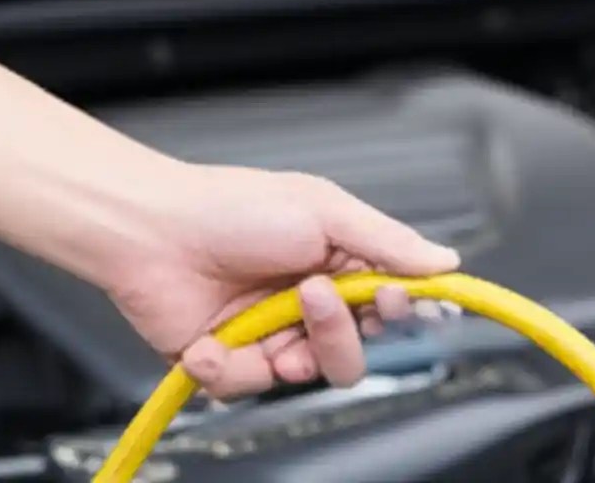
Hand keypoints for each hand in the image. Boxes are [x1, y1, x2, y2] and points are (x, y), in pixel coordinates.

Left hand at [105, 163, 460, 399]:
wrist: (149, 233)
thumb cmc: (230, 208)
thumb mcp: (324, 210)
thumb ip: (389, 242)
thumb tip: (446, 261)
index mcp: (339, 261)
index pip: (392, 300)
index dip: (403, 308)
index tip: (402, 301)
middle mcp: (310, 302)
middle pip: (359, 347)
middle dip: (343, 329)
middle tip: (318, 296)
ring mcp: (272, 334)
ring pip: (314, 373)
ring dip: (297, 348)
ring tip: (270, 318)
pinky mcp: (232, 361)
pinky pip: (253, 387)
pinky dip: (232, 366)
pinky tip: (213, 341)